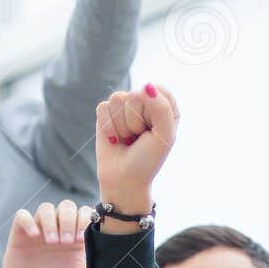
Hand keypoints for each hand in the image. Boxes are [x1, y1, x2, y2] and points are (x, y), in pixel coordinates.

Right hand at [0, 201, 91, 267]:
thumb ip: (96, 265)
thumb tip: (116, 255)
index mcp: (75, 237)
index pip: (83, 212)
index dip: (84, 219)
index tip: (81, 239)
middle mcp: (58, 230)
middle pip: (67, 206)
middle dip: (68, 220)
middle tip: (66, 242)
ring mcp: (39, 231)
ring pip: (46, 208)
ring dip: (50, 221)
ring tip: (51, 242)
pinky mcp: (20, 235)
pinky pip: (22, 216)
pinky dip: (28, 221)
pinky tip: (34, 236)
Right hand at [95, 84, 177, 222]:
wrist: (123, 181)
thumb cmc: (147, 160)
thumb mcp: (164, 135)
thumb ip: (162, 108)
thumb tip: (145, 86)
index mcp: (165, 105)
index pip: (157, 91)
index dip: (152, 112)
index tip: (153, 130)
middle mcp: (145, 103)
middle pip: (135, 95)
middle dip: (135, 121)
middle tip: (138, 138)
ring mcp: (124, 108)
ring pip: (117, 99)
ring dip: (121, 126)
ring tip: (127, 139)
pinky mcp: (106, 114)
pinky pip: (103, 108)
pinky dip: (107, 127)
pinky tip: (114, 139)